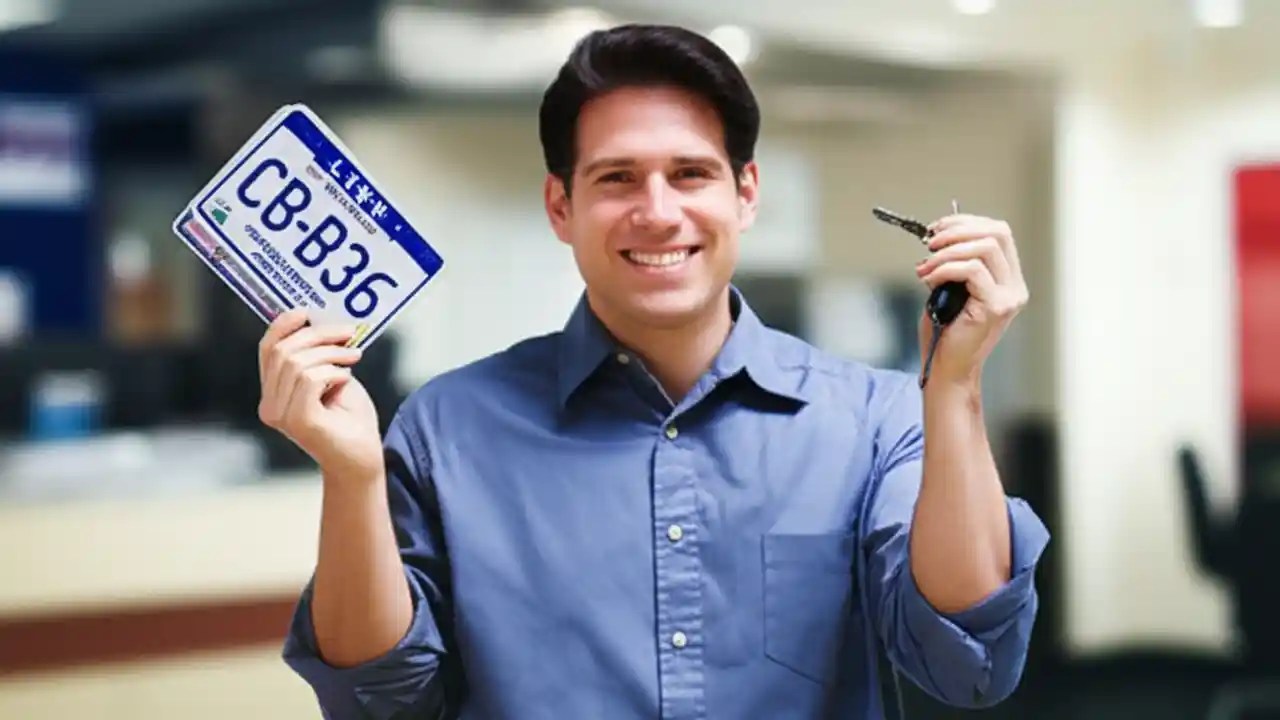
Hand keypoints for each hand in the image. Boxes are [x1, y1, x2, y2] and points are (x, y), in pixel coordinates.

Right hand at [257, 308, 382, 481]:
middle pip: (283, 351)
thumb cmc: (350, 420)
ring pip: (298, 363)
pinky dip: (333, 372)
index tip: (307, 311)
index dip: (283, 325)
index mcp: (273, 394)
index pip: (267, 350)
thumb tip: (321, 322)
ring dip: (331, 353)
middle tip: (349, 333)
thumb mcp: (332, 378)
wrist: (362, 460)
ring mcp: (281, 416)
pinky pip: (311, 379)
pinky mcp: (299, 421)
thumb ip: (319, 356)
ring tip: (354, 356)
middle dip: (318, 334)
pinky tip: (347, 379)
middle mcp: (269, 406)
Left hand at [914, 214, 1028, 387]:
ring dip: (948, 250)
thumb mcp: (949, 288)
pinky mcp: (996, 306)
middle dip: (958, 230)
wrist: (945, 368)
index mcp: (1007, 279)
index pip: (998, 233)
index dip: (966, 223)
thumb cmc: (945, 332)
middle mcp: (1014, 286)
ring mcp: (1009, 296)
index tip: (937, 228)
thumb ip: (953, 263)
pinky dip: (946, 268)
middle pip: (997, 233)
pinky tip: (929, 279)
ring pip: (985, 247)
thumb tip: (938, 238)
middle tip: (929, 242)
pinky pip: (973, 270)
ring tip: (926, 265)